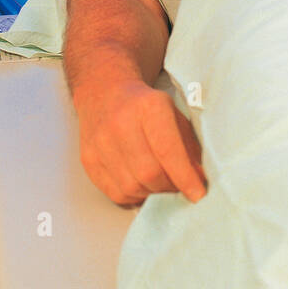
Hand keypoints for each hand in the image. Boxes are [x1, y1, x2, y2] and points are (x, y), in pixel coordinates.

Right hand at [75, 78, 207, 207]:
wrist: (105, 93)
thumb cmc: (146, 106)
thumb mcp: (174, 114)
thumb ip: (189, 145)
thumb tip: (199, 179)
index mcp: (149, 106)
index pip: (167, 150)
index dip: (185, 177)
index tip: (198, 194)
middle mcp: (121, 123)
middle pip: (149, 173)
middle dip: (170, 187)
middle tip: (181, 188)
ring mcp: (100, 143)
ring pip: (132, 187)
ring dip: (153, 193)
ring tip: (162, 185)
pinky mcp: (88, 159)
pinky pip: (116, 193)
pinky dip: (135, 196)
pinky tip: (143, 185)